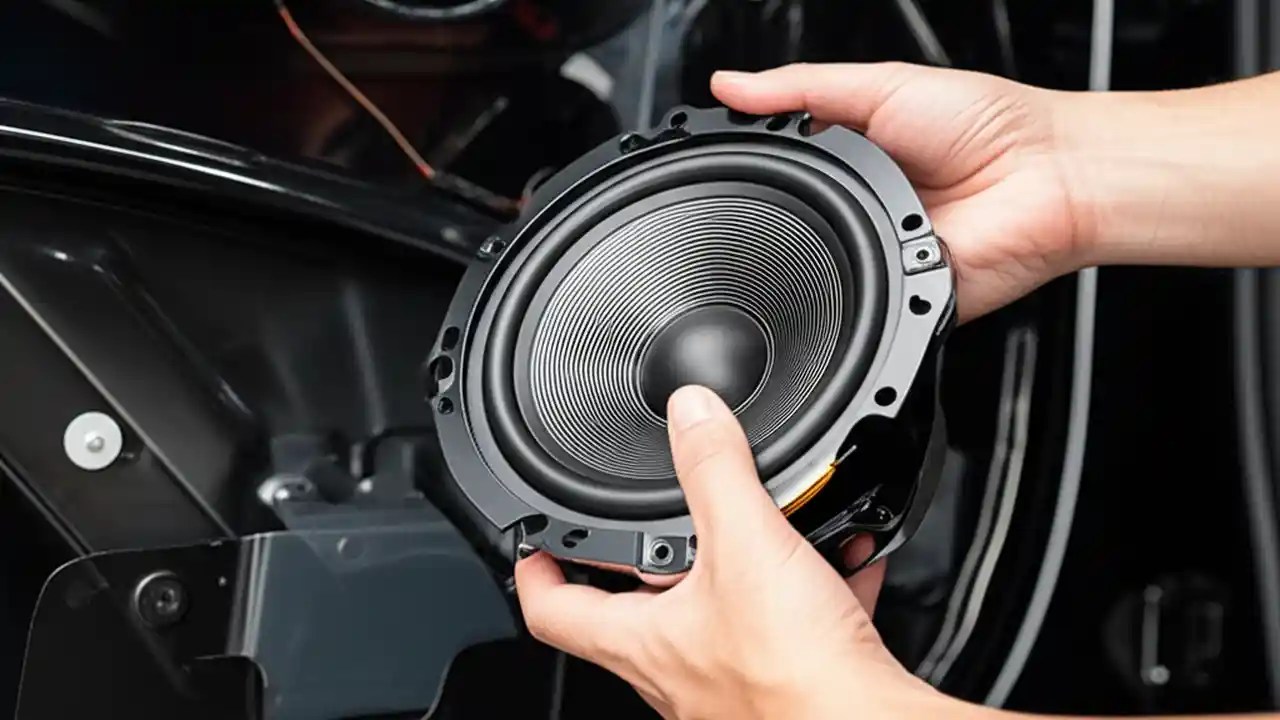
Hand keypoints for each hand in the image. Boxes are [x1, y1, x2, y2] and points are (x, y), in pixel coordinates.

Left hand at [515, 385, 964, 719]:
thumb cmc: (796, 678)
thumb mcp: (746, 546)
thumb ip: (715, 471)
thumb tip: (690, 414)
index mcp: (645, 643)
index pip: (553, 611)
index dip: (537, 569)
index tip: (536, 541)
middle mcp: (680, 672)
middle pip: (638, 609)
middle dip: (651, 557)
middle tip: (651, 519)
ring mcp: (734, 681)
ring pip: (722, 610)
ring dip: (743, 565)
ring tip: (762, 524)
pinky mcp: (791, 682)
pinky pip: (791, 623)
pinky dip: (811, 585)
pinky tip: (842, 559)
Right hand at [712, 63, 1085, 322]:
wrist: (1051, 179)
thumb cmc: (991, 125)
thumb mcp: (883, 86)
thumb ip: (803, 88)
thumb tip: (731, 86)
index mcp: (854, 157)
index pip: (782, 164)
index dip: (751, 162)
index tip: (717, 151)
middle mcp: (863, 207)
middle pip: (793, 215)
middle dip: (788, 203)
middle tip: (792, 181)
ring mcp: (878, 251)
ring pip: (819, 261)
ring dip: (827, 238)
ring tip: (854, 207)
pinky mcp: (897, 295)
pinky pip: (858, 296)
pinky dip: (861, 276)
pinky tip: (874, 249)